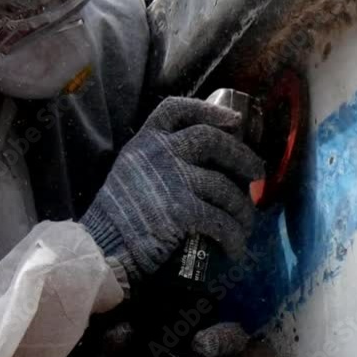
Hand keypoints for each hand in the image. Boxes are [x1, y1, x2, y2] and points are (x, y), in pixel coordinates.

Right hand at [81, 97, 263, 283]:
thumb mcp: (130, 172)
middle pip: (214, 141)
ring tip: (246, 222)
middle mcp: (161, 152)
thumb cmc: (114, 217)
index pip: (177, 109)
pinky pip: (221, 220)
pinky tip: (235, 247)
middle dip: (242, 157)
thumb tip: (198, 165)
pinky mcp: (183, 210)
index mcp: (146, 141)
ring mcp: (174, 179)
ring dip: (242, 208)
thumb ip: (156, 161)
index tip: (234, 120)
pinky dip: (233, 236)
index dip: (210, 111)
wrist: (100, 247)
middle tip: (257, 173)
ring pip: (224, 186)